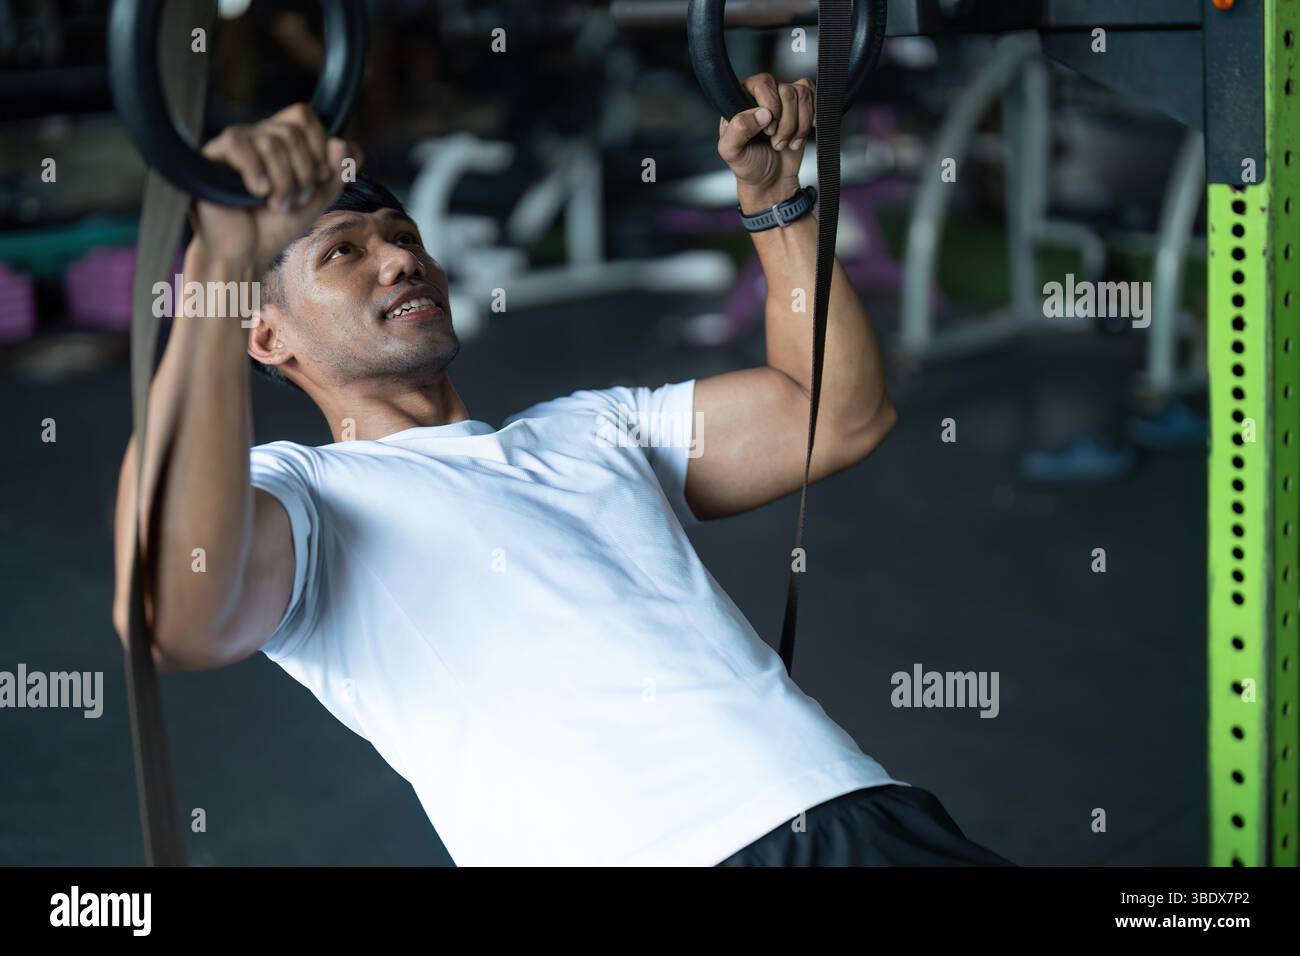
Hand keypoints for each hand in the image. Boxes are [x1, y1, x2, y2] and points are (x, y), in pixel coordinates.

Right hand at [191, 103, 362, 271]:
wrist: (248, 252)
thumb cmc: (277, 226)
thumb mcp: (318, 198)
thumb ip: (337, 171)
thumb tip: (341, 143)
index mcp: (281, 140)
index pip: (304, 115)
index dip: (319, 145)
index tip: (321, 177)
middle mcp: (257, 136)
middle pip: (291, 131)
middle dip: (304, 173)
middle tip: (295, 200)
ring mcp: (236, 144)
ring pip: (271, 142)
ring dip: (284, 182)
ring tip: (277, 205)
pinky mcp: (213, 155)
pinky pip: (239, 144)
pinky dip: (256, 172)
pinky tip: (257, 192)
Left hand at [717, 74, 813, 203]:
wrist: (771, 181)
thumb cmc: (749, 165)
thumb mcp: (732, 152)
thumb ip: (738, 130)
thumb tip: (762, 113)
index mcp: (741, 99)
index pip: (762, 84)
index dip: (770, 106)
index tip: (767, 131)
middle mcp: (763, 95)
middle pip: (786, 90)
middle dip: (786, 122)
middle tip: (775, 142)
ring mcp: (784, 99)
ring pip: (802, 95)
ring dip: (798, 126)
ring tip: (786, 143)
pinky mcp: (802, 107)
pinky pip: (814, 99)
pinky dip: (810, 122)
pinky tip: (799, 137)